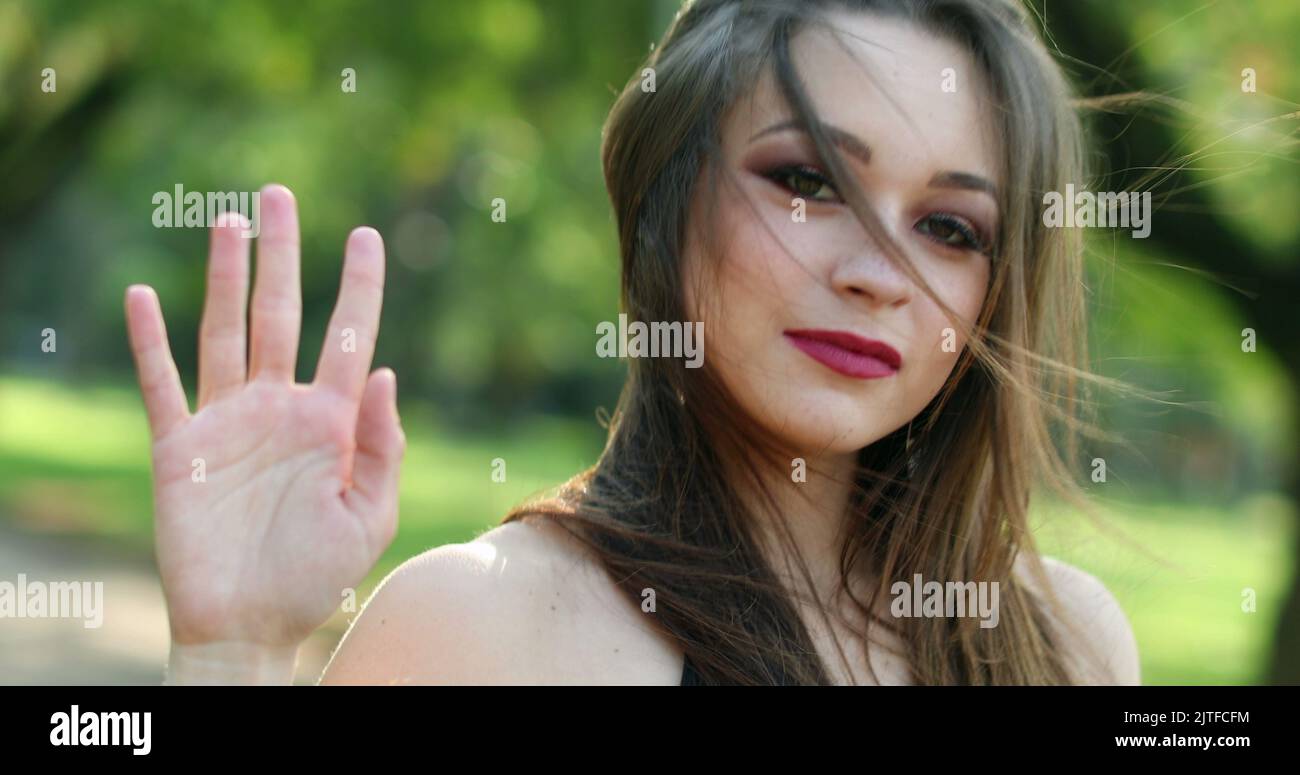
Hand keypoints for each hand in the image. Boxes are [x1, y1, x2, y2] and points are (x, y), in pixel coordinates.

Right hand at [125, 184, 403, 650]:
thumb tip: (384, 373)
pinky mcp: (181, 448)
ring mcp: (228, 423)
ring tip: (227, 220)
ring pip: (224, 332)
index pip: (348, 337)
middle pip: (280, 314)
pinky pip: (161, 384)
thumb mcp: (370, 518)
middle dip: (280, 254)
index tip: (367, 235)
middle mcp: (279, 409)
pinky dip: (150, 343)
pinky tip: (142, 296)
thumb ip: (382, 447)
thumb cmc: (317, 578)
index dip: (359, 286)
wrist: (250, 625)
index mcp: (331, 422)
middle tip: (278, 193)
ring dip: (221, 277)